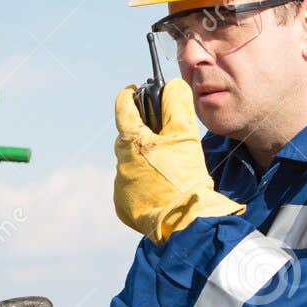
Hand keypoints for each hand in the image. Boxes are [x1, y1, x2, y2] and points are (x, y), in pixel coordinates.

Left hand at [114, 78, 244, 243]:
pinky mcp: (123, 205)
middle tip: (165, 138)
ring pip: (131, 163)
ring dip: (145, 161)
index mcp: (132, 141)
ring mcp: (120, 185)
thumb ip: (177, 105)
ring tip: (169, 170)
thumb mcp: (186, 135)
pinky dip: (144, 184)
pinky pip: (132, 187)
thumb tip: (172, 85)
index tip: (136, 92)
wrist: (184, 221)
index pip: (123, 108)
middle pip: (129, 138)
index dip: (130, 96)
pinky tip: (162, 189)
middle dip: (144, 134)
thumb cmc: (185, 177)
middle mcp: (120, 162)